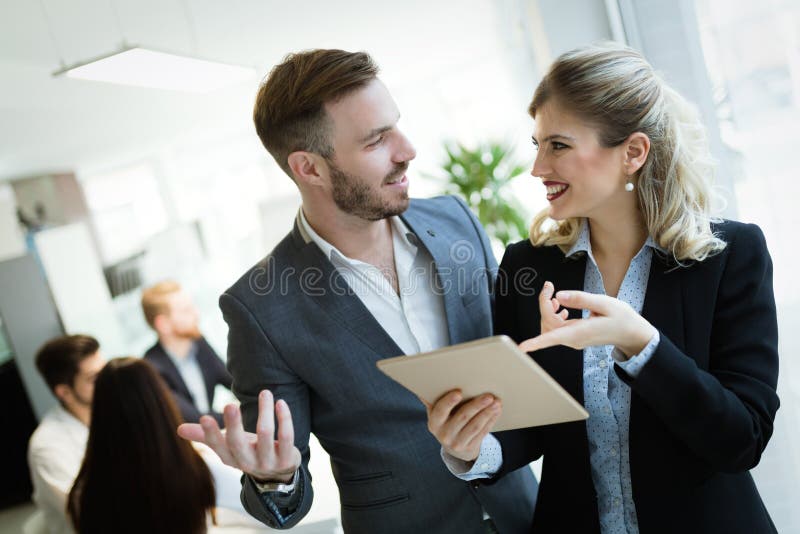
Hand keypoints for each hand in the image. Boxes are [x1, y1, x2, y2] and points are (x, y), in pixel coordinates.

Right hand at [177, 389, 300, 482]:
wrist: (278, 474)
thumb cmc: (248, 452)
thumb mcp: (228, 445)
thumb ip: (205, 436)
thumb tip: (179, 429)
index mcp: (230, 458)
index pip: (218, 446)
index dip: (211, 434)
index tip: (204, 417)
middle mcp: (248, 462)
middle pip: (238, 444)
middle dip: (234, 425)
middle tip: (230, 404)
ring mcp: (269, 462)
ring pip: (266, 435)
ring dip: (264, 411)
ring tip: (265, 392)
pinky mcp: (288, 459)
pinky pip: (287, 438)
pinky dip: (284, 419)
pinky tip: (280, 403)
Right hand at [423, 390, 501, 461]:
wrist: (452, 444)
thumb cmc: (445, 419)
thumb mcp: (437, 412)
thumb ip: (434, 399)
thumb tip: (427, 380)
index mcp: (434, 423)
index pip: (440, 411)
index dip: (449, 402)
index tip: (459, 392)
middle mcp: (444, 435)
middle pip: (462, 418)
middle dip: (476, 406)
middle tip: (488, 396)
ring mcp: (457, 443)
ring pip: (475, 426)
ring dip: (487, 413)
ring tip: (497, 402)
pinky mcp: (470, 447)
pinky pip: (482, 432)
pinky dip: (491, 420)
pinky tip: (497, 410)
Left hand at [519, 290, 655, 357]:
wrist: (631, 333)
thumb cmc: (621, 318)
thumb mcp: (604, 303)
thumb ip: (581, 299)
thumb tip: (559, 296)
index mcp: (580, 332)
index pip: (552, 337)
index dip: (536, 343)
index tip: (522, 347)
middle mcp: (573, 339)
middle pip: (547, 325)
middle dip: (543, 305)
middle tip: (549, 286)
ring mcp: (573, 339)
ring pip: (550, 326)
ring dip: (547, 309)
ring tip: (555, 295)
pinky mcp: (574, 336)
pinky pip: (556, 327)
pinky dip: (554, 314)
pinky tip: (561, 306)